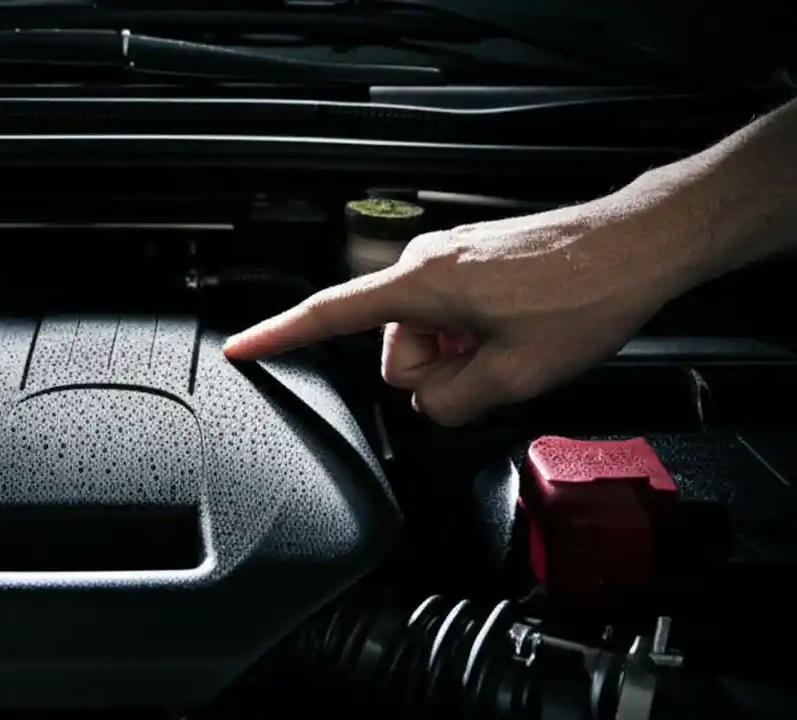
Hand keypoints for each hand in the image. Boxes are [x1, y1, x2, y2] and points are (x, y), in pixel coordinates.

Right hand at [223, 197, 697, 425]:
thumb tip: (433, 405)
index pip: (329, 315)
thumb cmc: (583, 295)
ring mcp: (449, 260)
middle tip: (494, 365)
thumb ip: (452, 404)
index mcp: (421, 284)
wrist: (637, 246)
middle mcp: (425, 262)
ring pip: (424, 338)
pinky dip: (474, 337)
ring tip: (513, 345)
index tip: (240, 348)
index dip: (278, 336)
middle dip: (437, 373)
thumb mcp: (515, 376)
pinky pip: (448, 317)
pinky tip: (517, 330)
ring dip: (461, 356)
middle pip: (393, 349)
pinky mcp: (471, 263)